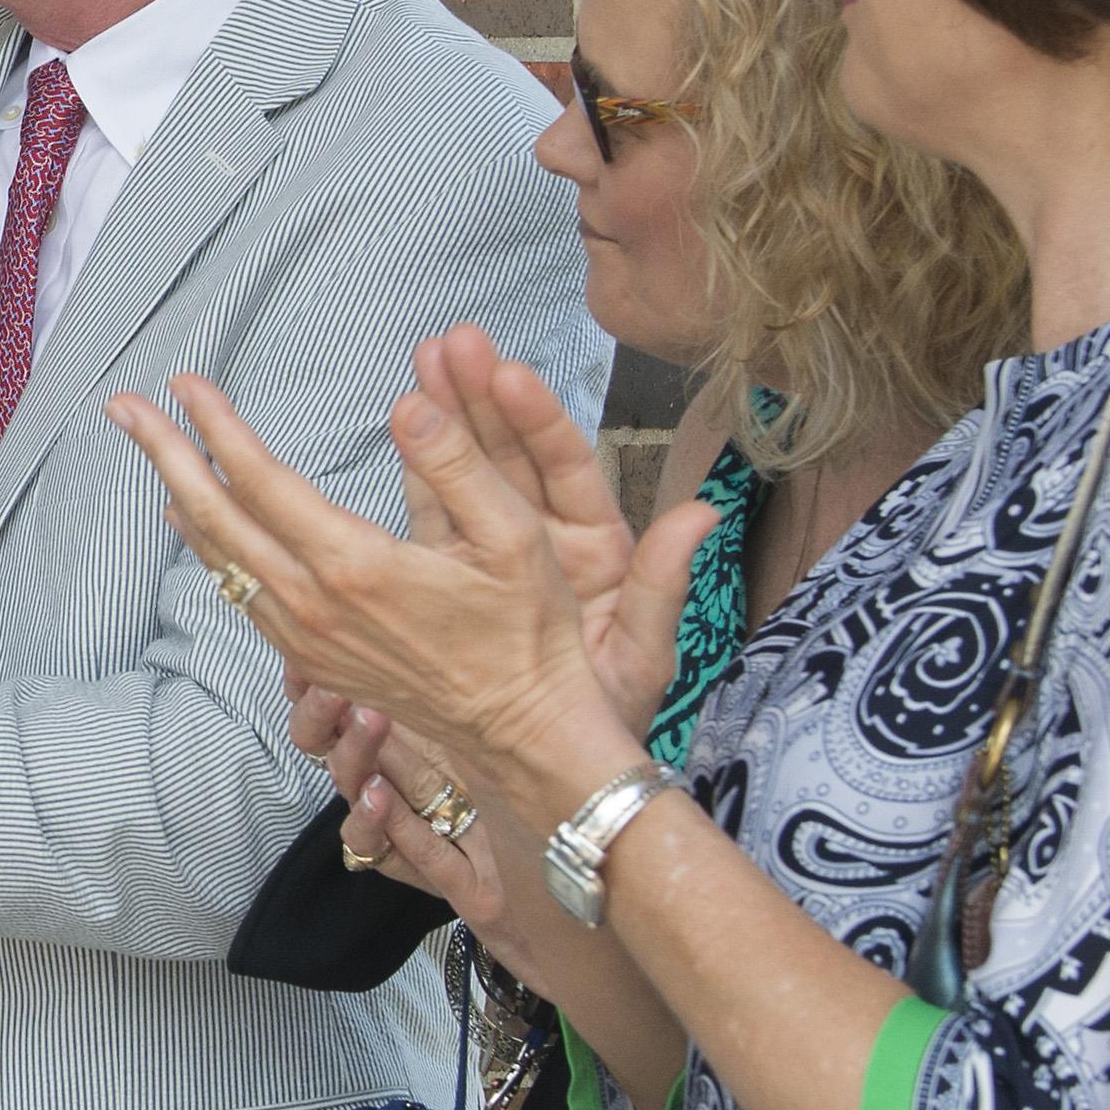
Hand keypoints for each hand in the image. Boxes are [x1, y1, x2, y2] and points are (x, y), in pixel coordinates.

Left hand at [106, 353, 703, 811]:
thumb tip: (404, 404)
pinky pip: (239, 592)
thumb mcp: (514, 536)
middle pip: (216, 517)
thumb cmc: (526, 630)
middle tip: (122, 406)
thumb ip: (456, 465)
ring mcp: (304, 636)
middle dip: (165, 453)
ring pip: (220, 558)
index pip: (263, 480)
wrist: (518, 730)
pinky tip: (193, 523)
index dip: (218, 427)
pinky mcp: (309, 659)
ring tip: (150, 449)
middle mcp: (312, 603)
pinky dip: (208, 548)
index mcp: (354, 565)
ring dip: (180, 496)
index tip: (185, 384)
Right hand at [413, 328, 709, 736]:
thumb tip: (706, 515)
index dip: (539, 420)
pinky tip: (404, 419)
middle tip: (454, 341)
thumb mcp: (640, 659)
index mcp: (597, 551)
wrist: (548, 768)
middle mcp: (548, 541)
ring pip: (470, 473)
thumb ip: (663, 587)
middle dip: (484, 395)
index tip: (509, 373)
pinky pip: (436, 511)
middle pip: (512, 455)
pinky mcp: (455, 575)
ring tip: (424, 359)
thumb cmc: (604, 719)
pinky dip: (420, 468)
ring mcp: (497, 554)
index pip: (567, 470)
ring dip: (449, 414)